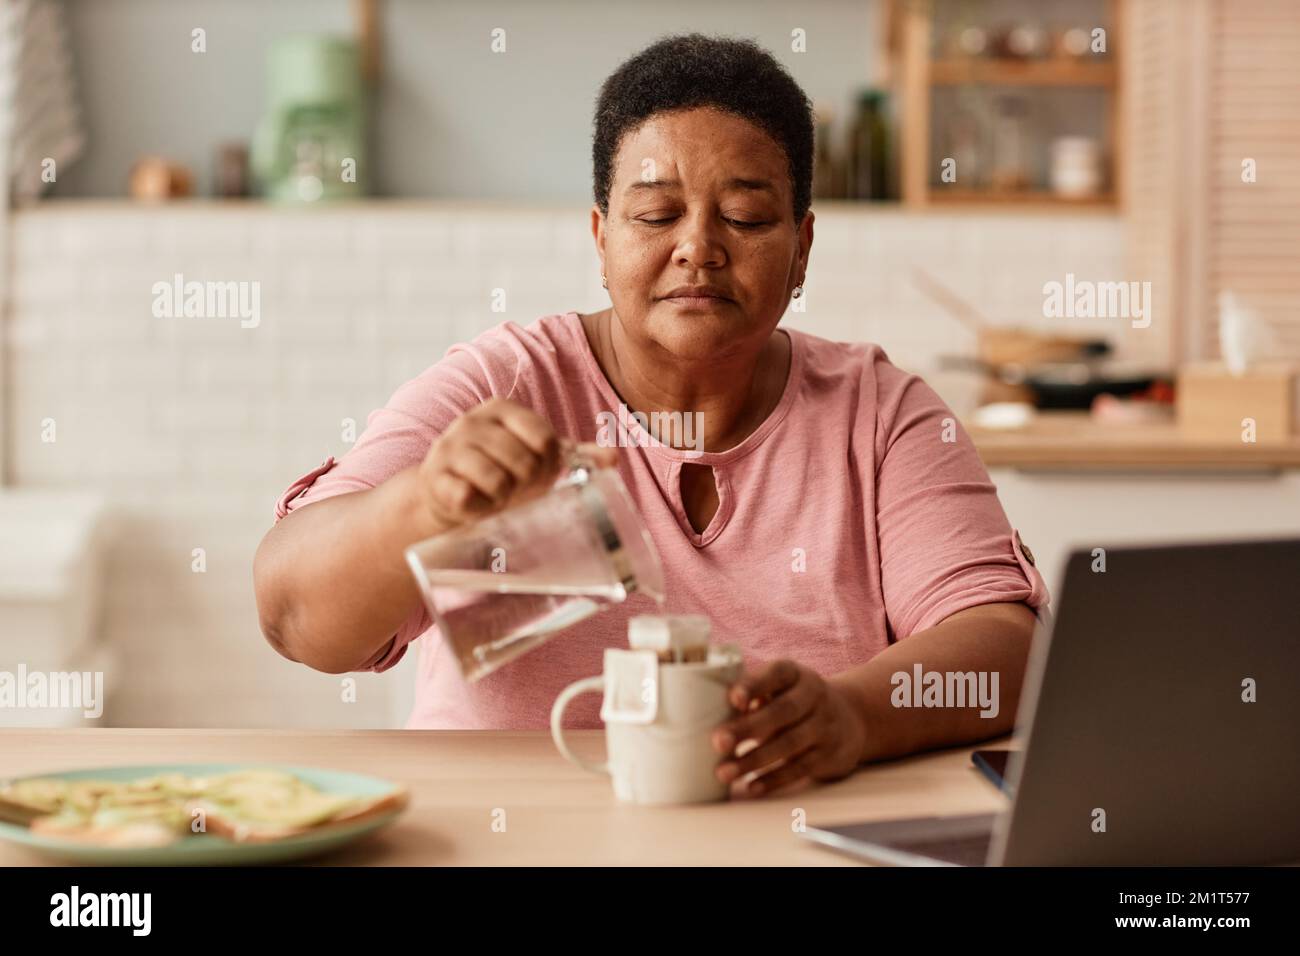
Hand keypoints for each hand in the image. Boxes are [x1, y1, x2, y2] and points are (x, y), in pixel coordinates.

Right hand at [414, 398, 616, 530]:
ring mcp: (449, 449)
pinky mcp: (434, 479)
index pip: (545, 438)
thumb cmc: (499, 469)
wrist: (445, 490)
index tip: (541, 473)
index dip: (550, 464)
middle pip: (524, 461)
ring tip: (498, 496)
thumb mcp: (534, 455)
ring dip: (503, 498)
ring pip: (496, 480)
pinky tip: (476, 505)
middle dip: (528, 484)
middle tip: (518, 489)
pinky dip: (478, 509)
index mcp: (502, 409)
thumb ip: (573, 453)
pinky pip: (466, 498)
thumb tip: (613, 459)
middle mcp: (472, 422)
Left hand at [712, 660, 866, 797]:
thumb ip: (751, 693)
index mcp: (796, 674)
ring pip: (790, 743)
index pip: (777, 673)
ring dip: (754, 759)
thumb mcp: (781, 687)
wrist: (851, 718)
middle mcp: (815, 696)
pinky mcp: (831, 754)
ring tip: (724, 772)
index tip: (733, 699)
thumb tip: (706, 709)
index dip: (755, 685)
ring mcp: (826, 726)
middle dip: (749, 728)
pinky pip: (801, 768)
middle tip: (718, 742)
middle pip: (783, 711)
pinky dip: (774, 779)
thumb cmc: (795, 700)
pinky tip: (751, 786)